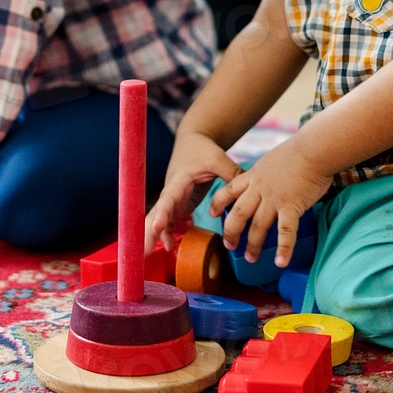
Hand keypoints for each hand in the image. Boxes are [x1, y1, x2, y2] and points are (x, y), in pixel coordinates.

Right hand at [145, 131, 241, 252]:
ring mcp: (174, 199)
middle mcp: (172, 191)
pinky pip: (171, 221)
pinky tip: (174, 244)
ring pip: (162, 219)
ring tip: (161, 251)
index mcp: (179, 180)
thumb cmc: (202, 149)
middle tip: (143, 251)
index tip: (156, 227)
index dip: (162, 214)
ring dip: (159, 235)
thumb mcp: (218, 158)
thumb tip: (250, 189)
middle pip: (157, 213)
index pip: (168, 198)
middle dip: (149, 232)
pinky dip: (170, 232)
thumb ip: (231, 173)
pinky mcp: (179, 203)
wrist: (192, 141)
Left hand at [209, 137, 331, 267]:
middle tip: (229, 246)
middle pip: (238, 213)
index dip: (218, 203)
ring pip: (258, 226)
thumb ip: (268, 172)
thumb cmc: (299, 151)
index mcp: (254, 175)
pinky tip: (281, 262)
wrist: (312, 149)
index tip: (212, 214)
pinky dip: (283, 248)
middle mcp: (259, 189)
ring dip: (253, 244)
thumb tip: (273, 180)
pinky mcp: (292, 206)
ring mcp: (274, 199)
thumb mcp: (273, 159)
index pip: (229, 190)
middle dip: (231, 232)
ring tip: (250, 259)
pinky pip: (285, 231)